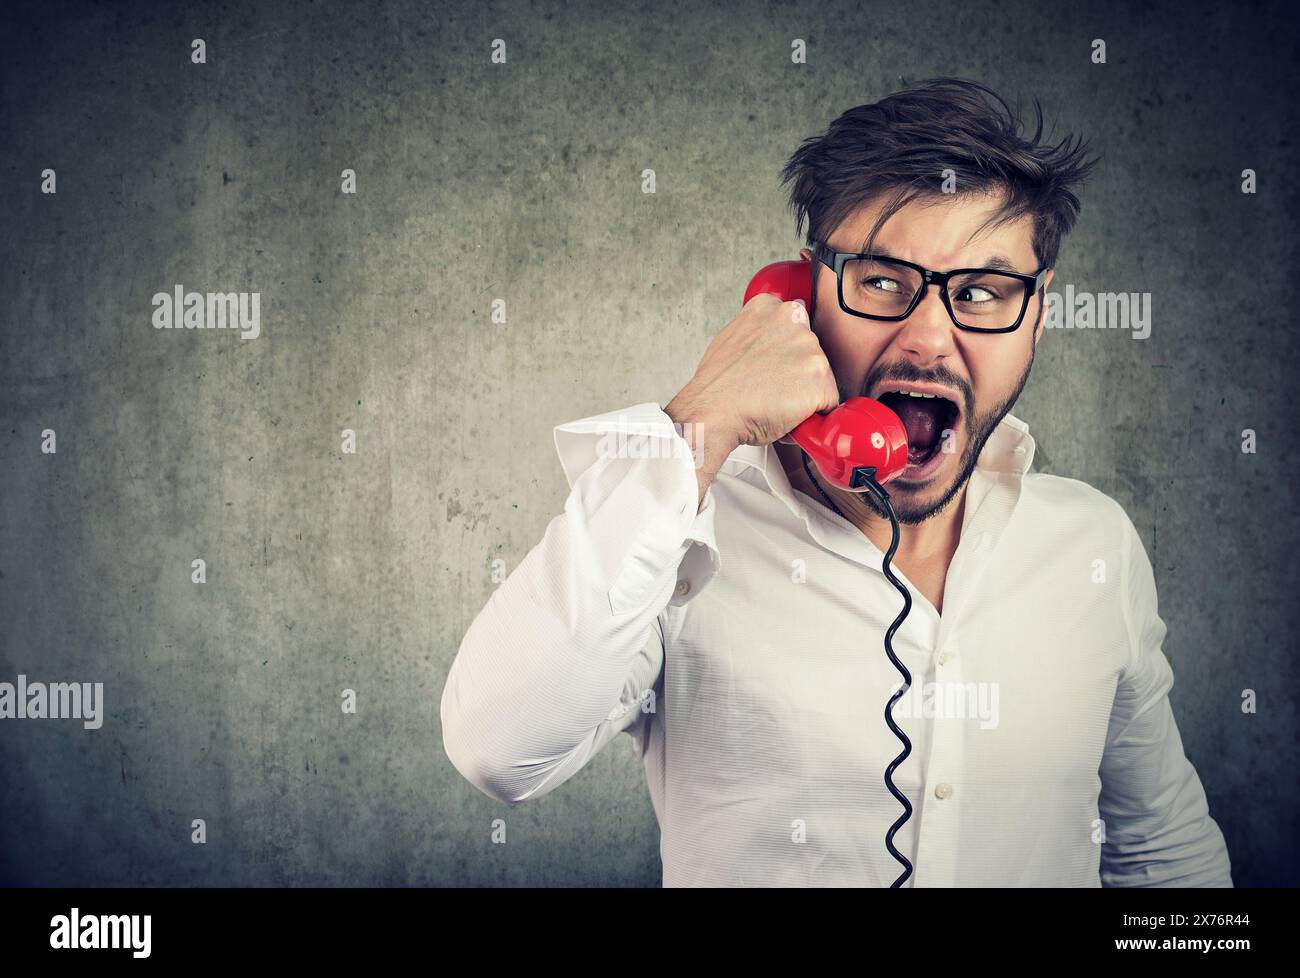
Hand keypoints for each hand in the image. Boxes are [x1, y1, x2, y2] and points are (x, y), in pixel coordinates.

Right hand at [664, 295, 840, 507]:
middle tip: (769, 386)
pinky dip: (813, 413)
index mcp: (769, 308)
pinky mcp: (821, 378)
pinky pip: (828, 402)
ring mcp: (810, 348)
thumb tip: (770, 340)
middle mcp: (793, 321)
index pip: (794, 325)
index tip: (774, 364)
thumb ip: (758, 332)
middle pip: (810, 351)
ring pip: (820, 377)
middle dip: (796, 371)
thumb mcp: (731, 339)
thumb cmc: (717, 386)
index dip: (785, 351)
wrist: (713, 411)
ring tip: (774, 399)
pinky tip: (786, 412)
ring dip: (805, 392)